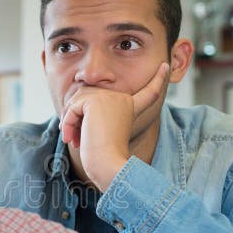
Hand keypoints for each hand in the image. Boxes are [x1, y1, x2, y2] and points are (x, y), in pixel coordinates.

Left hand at [60, 62, 168, 190]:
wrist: (107, 165)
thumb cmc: (103, 157)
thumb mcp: (99, 131)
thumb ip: (92, 115)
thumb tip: (70, 103)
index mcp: (130, 107)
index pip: (146, 92)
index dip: (158, 80)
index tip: (165, 66)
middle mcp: (123, 99)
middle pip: (91, 96)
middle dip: (76, 115)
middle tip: (73, 136)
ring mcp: (110, 98)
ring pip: (78, 100)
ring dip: (70, 120)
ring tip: (73, 138)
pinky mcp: (96, 101)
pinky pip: (72, 107)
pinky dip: (67, 123)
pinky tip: (71, 138)